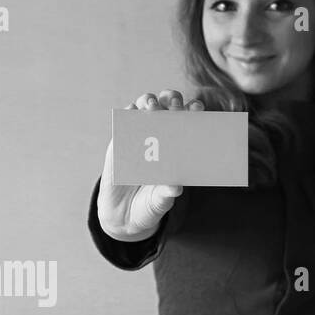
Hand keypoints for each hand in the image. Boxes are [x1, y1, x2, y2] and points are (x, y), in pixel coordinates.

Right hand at [96, 89, 203, 241]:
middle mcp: (160, 137)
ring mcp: (138, 137)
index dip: (193, 112)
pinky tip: (132, 110)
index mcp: (177, 149)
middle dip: (172, 100)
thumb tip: (175, 187)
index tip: (196, 108)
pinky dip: (128, 112)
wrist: (123, 215)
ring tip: (151, 105)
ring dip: (149, 101)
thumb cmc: (150, 205)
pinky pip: (124, 121)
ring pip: (145, 108)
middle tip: (173, 103)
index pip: (188, 123)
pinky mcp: (119, 142)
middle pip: (168, 107)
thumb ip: (166, 194)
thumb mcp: (160, 202)